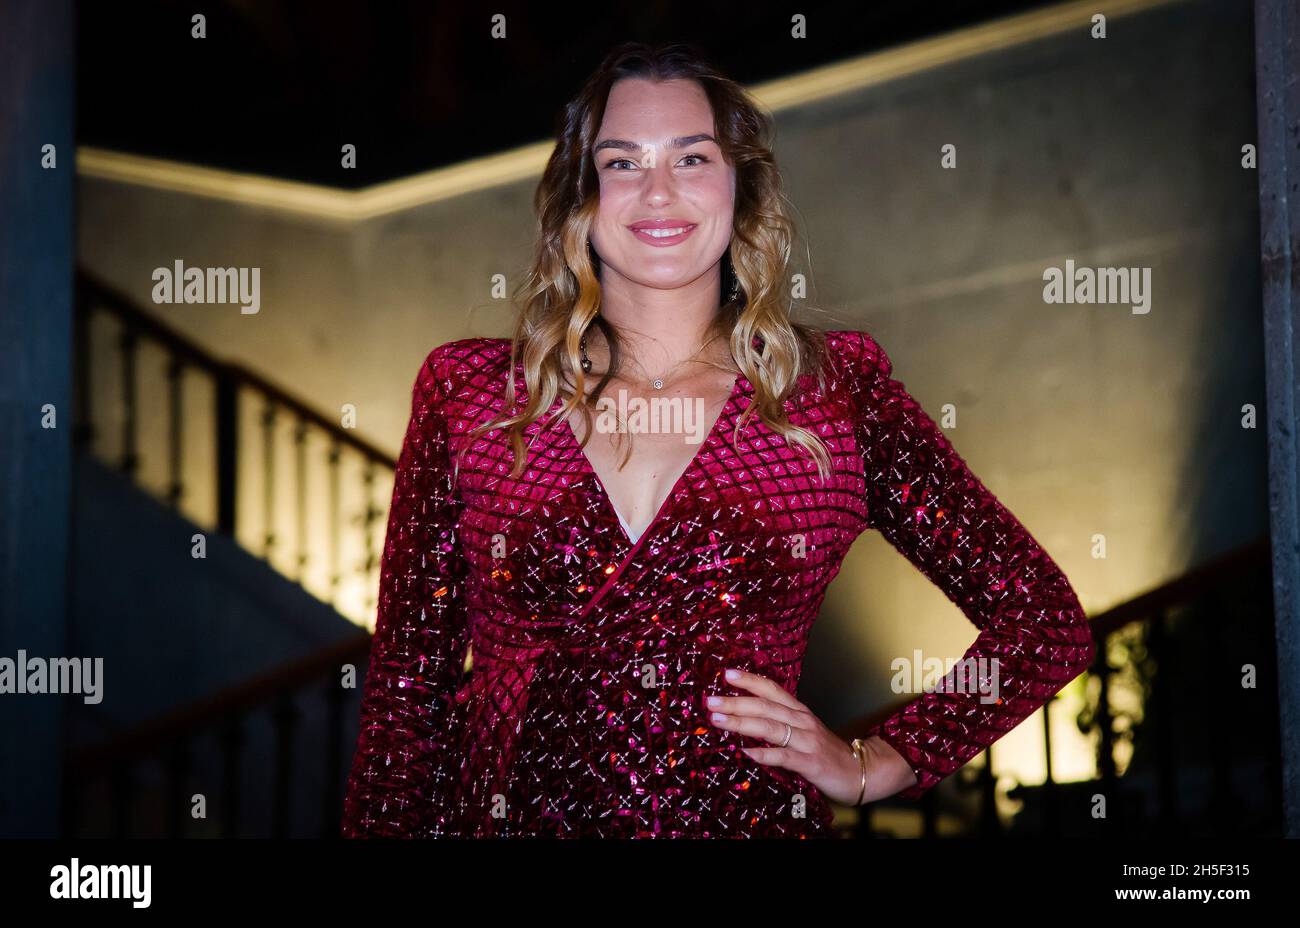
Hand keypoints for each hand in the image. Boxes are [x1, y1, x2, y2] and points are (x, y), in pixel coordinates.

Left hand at [705, 667, 866, 806]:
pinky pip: (786, 757)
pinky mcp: (812, 763)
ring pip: (771, 727)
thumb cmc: (826, 752)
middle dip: (735, 702)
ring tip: (719, 720)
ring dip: (742, 723)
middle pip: (765, 707)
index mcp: (799, 711)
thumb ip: (779, 722)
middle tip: (709, 701)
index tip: (726, 674)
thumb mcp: (803, 731)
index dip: (750, 680)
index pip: (772, 689)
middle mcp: (802, 721)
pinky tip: (748, 753)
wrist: (861, 771)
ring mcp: (807, 741)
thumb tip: (744, 717)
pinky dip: (766, 754)